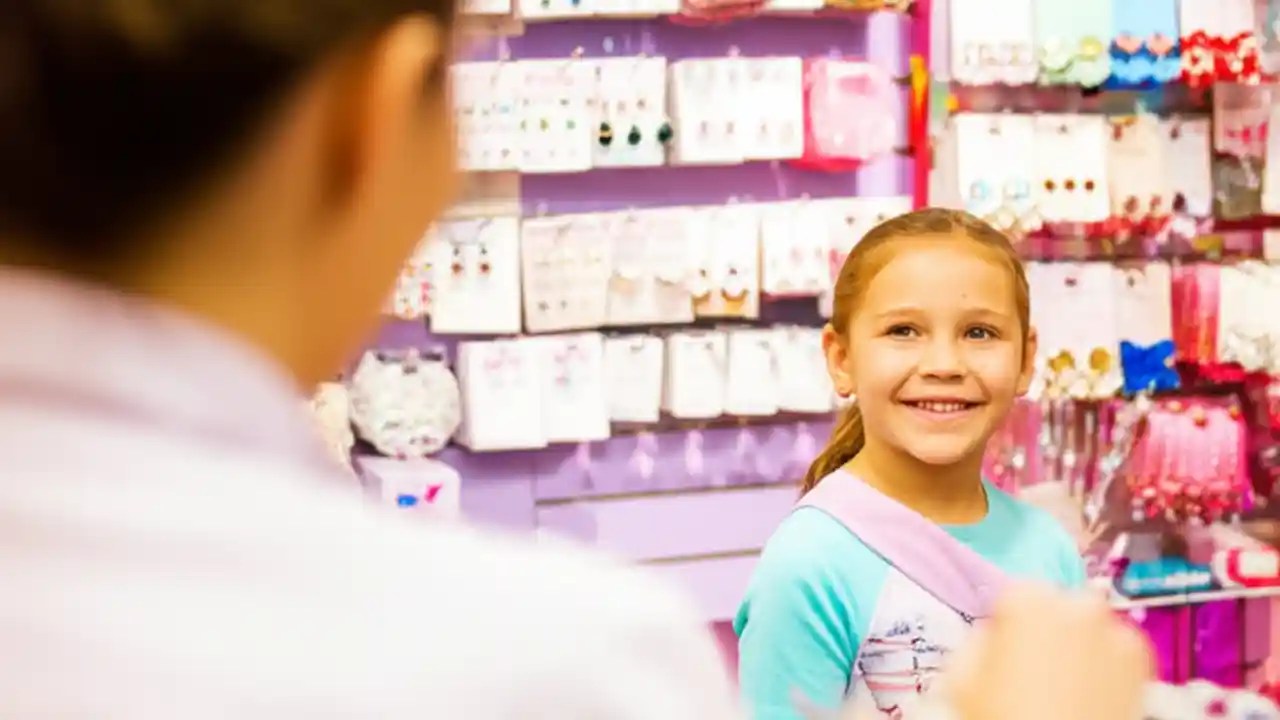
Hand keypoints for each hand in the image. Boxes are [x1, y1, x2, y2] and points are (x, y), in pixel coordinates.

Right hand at [945, 584, 1152, 719]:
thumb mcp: (961, 682)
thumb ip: (974, 645)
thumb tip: (993, 639)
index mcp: (1029, 601)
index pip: (1015, 596)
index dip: (1008, 626)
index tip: (1007, 652)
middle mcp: (1077, 605)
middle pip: (1056, 607)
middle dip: (1047, 631)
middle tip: (1036, 673)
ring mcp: (1115, 631)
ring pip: (1090, 628)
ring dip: (1079, 646)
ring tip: (1065, 688)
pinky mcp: (1142, 660)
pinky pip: (1117, 651)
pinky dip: (1106, 665)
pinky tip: (1089, 695)